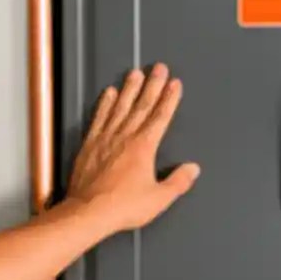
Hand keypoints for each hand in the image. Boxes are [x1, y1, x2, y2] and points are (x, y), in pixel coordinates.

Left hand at [65, 63, 199, 232]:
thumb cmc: (121, 207)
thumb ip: (178, 182)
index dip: (169, 99)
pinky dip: (104, 104)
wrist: (88, 211)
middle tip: (158, 67)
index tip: (174, 84)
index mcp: (144, 147)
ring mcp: (105, 138)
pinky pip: (99, 117)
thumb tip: (192, 169)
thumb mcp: (158, 199)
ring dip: (129, 89)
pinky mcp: (89, 144)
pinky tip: (109, 94)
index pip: (161, 117)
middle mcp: (125, 137)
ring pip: (120, 107)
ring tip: (135, 73)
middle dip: (153, 85)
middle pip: (142, 105)